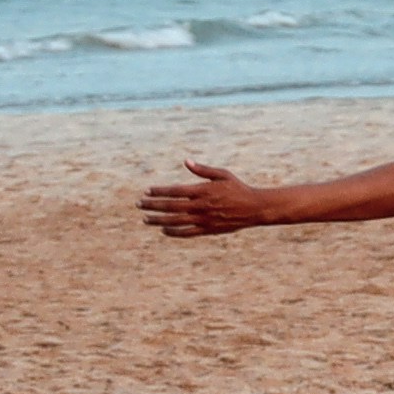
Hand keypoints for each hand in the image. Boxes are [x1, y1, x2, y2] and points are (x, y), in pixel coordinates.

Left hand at [140, 163, 269, 237]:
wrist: (254, 208)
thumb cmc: (237, 188)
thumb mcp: (222, 174)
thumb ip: (203, 170)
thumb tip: (186, 161)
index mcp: (202, 190)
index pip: (174, 191)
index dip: (159, 191)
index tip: (147, 191)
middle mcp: (200, 206)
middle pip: (171, 206)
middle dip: (153, 205)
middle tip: (139, 204)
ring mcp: (203, 219)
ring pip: (175, 221)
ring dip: (158, 220)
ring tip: (146, 219)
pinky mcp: (207, 229)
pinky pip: (187, 233)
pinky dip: (174, 232)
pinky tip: (164, 230)